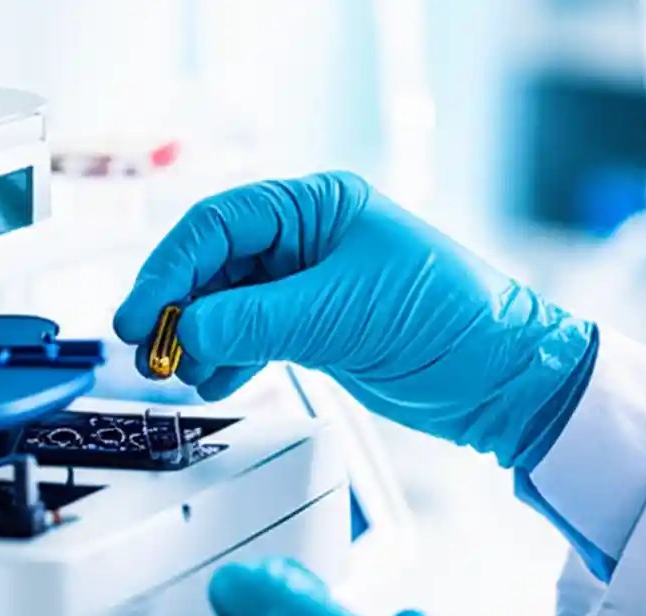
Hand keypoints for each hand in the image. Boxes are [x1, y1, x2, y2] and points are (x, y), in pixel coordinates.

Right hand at [113, 172, 595, 468]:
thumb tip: (187, 327)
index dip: (170, 268)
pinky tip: (215, 378)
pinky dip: (231, 357)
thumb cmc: (450, 319)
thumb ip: (255, 320)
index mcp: (319, 207)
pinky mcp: (322, 329)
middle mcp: (311, 239)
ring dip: (201, 337)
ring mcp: (314, 285)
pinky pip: (255, 335)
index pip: (219, 225)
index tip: (142, 313)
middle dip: (181, 307)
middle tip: (150, 349)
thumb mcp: (342, 314)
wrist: (504, 377)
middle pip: (216, 265)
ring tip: (183, 371)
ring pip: (231, 304)